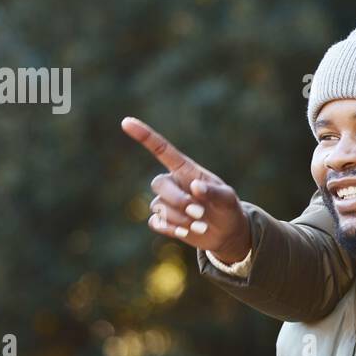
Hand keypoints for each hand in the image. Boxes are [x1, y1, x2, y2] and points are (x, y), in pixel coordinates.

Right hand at [121, 116, 251, 262]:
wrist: (227, 233)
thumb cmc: (228, 209)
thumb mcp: (228, 198)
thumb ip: (214, 192)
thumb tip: (194, 187)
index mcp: (185, 170)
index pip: (161, 150)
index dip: (144, 136)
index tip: (126, 122)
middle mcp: (173, 183)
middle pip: (158, 184)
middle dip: (178, 200)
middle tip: (200, 212)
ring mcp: (166, 203)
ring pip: (158, 207)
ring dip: (180, 218)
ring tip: (201, 225)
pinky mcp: (164, 222)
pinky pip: (156, 223)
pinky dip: (172, 229)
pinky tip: (187, 232)